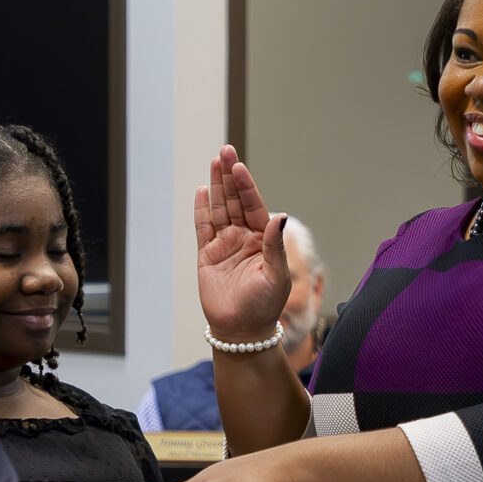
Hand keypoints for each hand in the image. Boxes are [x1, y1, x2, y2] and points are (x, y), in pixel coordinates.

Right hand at [195, 144, 290, 342]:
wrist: (242, 330)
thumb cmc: (265, 305)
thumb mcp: (276, 275)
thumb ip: (275, 245)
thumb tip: (280, 216)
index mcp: (263, 240)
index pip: (253, 206)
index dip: (246, 186)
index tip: (239, 166)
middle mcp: (244, 238)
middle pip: (234, 201)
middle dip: (230, 177)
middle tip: (224, 152)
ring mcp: (225, 245)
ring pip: (219, 209)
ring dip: (216, 187)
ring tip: (214, 163)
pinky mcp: (207, 255)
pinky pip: (203, 228)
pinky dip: (202, 210)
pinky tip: (202, 191)